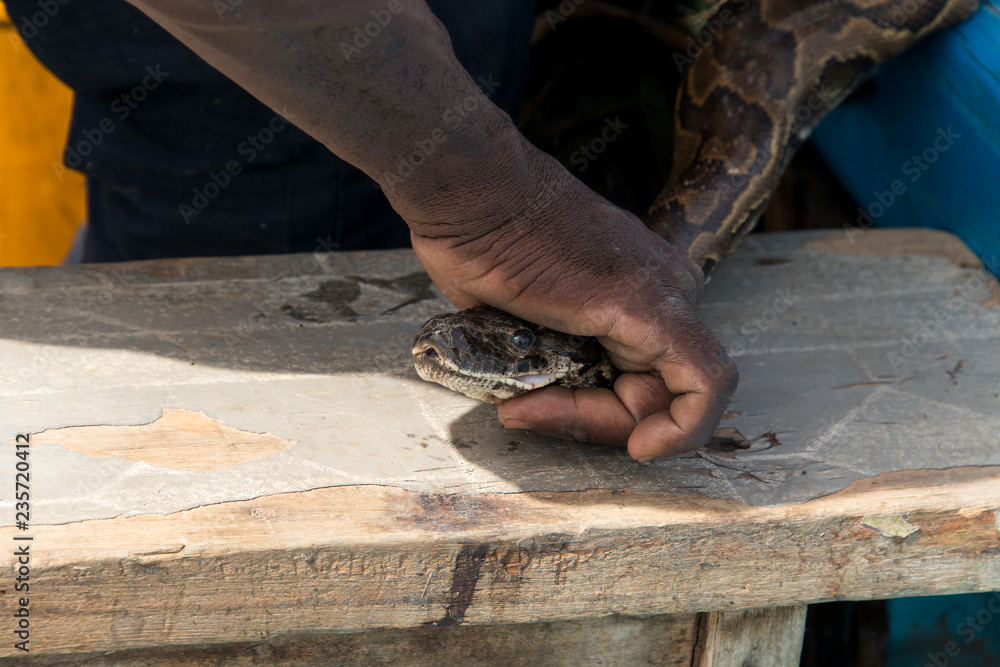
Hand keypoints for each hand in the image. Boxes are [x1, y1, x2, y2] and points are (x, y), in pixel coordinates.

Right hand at [407, 139, 737, 460]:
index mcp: (629, 288)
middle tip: (524, 412)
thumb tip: (530, 397)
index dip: (581, 412)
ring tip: (532, 408)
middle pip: (650, 390)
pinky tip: (644, 446)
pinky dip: (684, 427)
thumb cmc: (475, 238)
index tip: (524, 409)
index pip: (628, 374)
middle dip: (590, 420)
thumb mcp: (510, 314)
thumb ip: (537, 352)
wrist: (468, 192)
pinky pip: (704, 382)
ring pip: (670, 394)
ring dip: (603, 424)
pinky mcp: (657, 308)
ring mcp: (664, 295)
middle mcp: (658, 289)